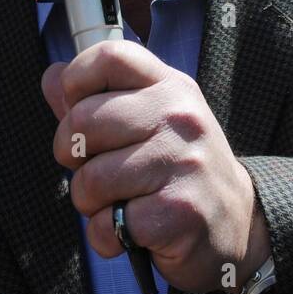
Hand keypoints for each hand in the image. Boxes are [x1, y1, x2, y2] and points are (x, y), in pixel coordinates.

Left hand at [42, 41, 270, 293]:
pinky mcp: (179, 212)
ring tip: (116, 203)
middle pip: (85, 120)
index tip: (77, 110)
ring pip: (91, 179)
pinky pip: (108, 224)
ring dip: (89, 202)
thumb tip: (53, 76)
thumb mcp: (151, 121)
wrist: (239, 223)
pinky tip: (131, 231)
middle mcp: (180, 117)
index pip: (110, 56)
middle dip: (71, 154)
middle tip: (92, 170)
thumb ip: (98, 100)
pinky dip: (107, 237)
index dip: (76, 81)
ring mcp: (183, 162)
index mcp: (170, 86)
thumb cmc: (181, 169)